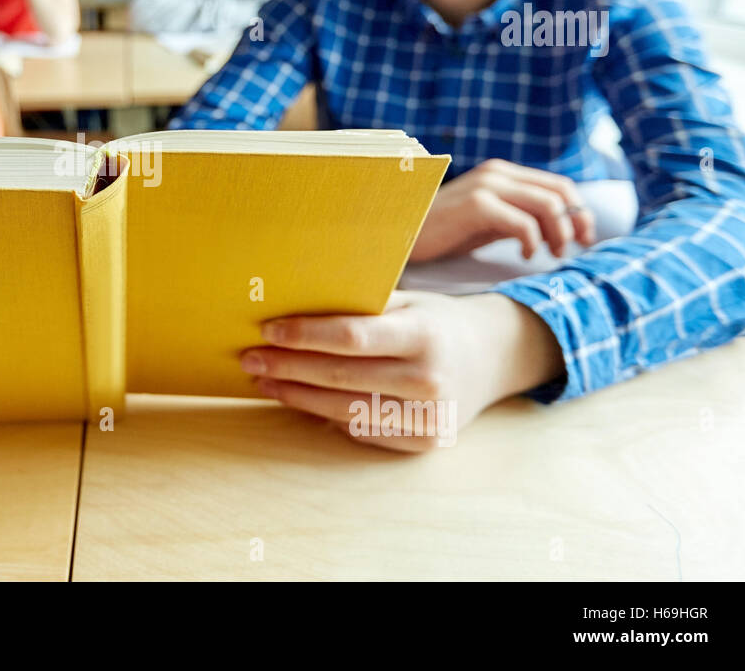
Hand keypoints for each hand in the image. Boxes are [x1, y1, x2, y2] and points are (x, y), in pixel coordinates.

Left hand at [239, 291, 564, 451]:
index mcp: (423, 334)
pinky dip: (325, 417)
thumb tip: (292, 305)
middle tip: (250, 359)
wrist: (494, 357)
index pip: (351, 336)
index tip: (267, 330)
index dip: (304, 335)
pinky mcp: (422, 441)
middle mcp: (427, 378)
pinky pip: (361, 431)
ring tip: (265, 382)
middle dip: (287, 367)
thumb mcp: (407, 302)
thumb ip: (360, 306)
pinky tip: (299, 401)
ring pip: (344, 410)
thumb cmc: (437, 321)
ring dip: (296, 396)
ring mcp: (427, 416)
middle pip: (340, 376)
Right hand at [410, 158, 596, 262]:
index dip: (579, 211)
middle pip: (559, 193)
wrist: (398, 234)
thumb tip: (559, 231)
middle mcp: (497, 173)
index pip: (558, 185)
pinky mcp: (476, 204)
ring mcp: (487, 186)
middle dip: (576, 223)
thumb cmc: (443, 233)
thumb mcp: (487, 223)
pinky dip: (533, 241)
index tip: (585, 238)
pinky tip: (527, 255)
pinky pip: (522, 222)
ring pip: (547, 205)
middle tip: (575, 249)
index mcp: (502, 173)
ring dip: (559, 234)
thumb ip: (518, 218)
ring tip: (552, 254)